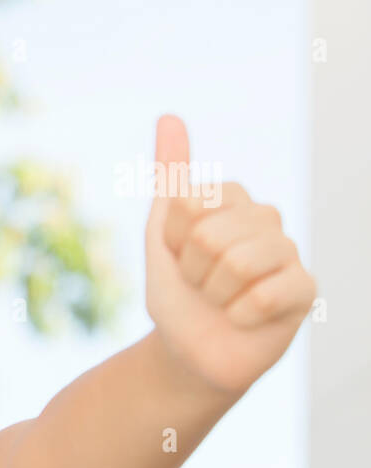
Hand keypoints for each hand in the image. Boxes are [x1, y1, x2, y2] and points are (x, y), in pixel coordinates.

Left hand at [144, 114, 316, 394]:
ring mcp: (290, 254)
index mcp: (233, 200)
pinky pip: (270, 293)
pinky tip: (241, 320)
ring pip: (242, 261)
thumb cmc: (178, 291)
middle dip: (194, 269)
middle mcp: (267, 219)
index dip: (175, 238)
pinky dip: (239, 314)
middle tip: (200, 284)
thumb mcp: (162, 232)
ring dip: (215, 292)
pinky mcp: (305, 291)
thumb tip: (169, 116)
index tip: (179, 256)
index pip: (194, 201)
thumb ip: (170, 176)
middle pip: (215, 233)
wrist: (188, 351)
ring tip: (220, 300)